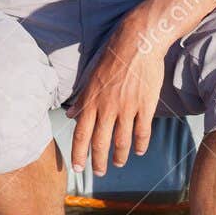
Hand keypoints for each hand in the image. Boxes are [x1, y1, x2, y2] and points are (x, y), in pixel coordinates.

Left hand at [64, 29, 163, 176]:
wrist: (138, 42)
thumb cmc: (112, 57)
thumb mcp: (91, 77)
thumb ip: (82, 98)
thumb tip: (70, 114)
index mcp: (91, 101)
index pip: (81, 134)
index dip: (78, 153)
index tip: (78, 168)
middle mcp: (107, 107)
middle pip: (100, 142)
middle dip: (98, 161)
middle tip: (99, 172)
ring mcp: (127, 108)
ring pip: (122, 141)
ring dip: (119, 156)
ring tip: (119, 163)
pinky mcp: (145, 105)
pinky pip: (142, 131)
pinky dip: (140, 145)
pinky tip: (139, 151)